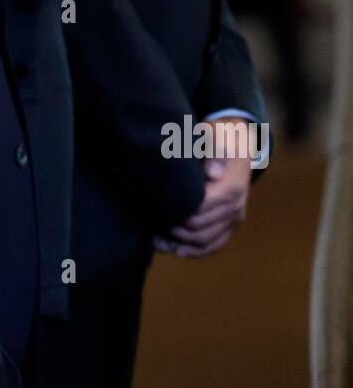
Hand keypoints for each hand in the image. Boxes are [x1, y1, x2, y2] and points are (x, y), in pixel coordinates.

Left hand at [154, 118, 252, 257]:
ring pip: (206, 242)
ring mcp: (235, 218)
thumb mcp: (215, 136)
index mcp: (232, 187)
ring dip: (180, 245)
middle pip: (200, 229)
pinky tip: (174, 250)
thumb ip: (213, 152)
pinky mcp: (231, 225)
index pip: (201, 209)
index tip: (155, 209)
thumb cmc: (220, 137)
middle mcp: (236, 207)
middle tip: (150, 224)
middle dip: (174, 230)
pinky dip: (195, 252)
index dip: (177, 212)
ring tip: (155, 239)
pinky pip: (215, 245)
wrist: (238, 142)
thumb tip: (212, 173)